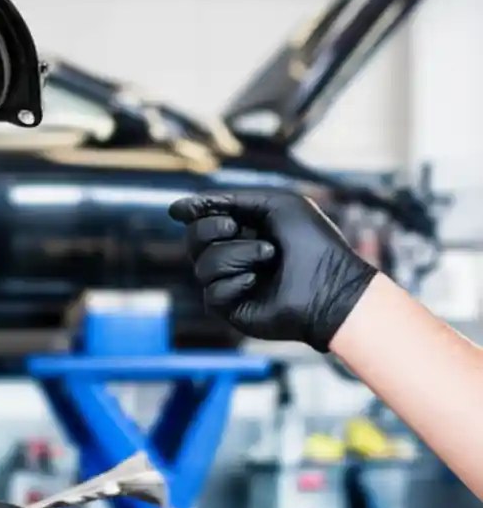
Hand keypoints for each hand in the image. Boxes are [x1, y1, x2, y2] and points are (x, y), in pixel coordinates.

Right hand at [168, 191, 377, 351]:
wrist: (332, 287)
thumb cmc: (313, 243)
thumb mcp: (277, 205)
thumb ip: (232, 200)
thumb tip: (176, 208)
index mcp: (242, 229)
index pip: (201, 217)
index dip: (193, 210)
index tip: (186, 209)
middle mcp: (231, 254)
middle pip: (192, 239)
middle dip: (209, 229)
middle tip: (235, 228)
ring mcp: (228, 281)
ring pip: (202, 265)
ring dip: (235, 255)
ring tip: (268, 257)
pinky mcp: (229, 307)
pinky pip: (212, 291)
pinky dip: (235, 282)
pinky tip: (256, 282)